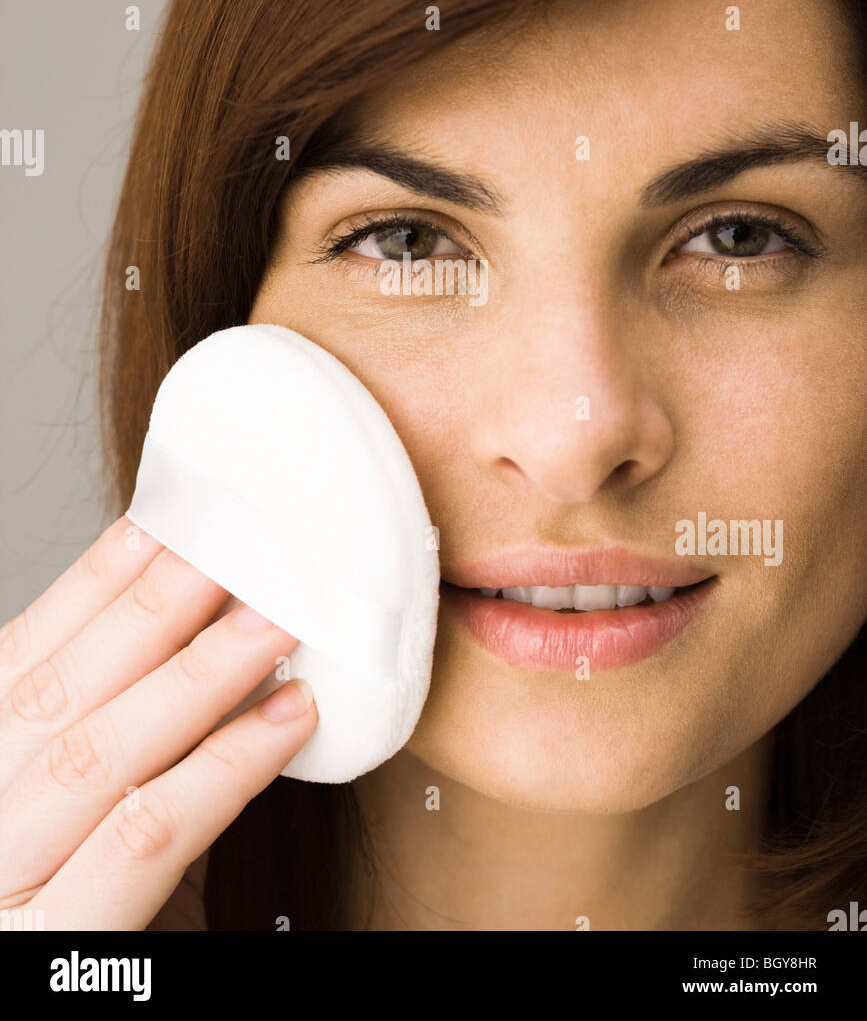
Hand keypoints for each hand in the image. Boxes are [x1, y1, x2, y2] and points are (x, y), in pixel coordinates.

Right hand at [0, 516, 315, 929]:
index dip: (94, 584)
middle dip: (154, 610)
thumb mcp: (72, 834)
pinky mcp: (51, 956)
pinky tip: (286, 720)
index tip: (168, 518)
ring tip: (278, 618)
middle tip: (242, 544)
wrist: (55, 1000)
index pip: (20, 662)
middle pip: (56, 695)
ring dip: (199, 673)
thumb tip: (204, 650)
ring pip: (98, 754)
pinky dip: (221, 769)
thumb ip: (116, 757)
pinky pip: (142, 839)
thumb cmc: (72, 924)